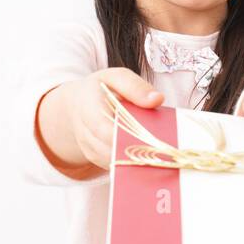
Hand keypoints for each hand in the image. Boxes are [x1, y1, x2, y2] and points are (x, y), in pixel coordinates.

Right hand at [48, 67, 163, 172]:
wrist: (78, 104)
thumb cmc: (102, 89)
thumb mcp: (116, 78)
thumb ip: (135, 86)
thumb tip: (157, 99)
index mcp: (88, 108)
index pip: (104, 129)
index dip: (127, 137)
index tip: (151, 140)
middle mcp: (85, 132)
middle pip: (111, 150)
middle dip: (137, 151)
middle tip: (165, 153)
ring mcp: (89, 148)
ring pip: (114, 162)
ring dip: (136, 161)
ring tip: (162, 158)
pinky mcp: (96, 159)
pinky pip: (115, 166)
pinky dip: (132, 164)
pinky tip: (152, 160)